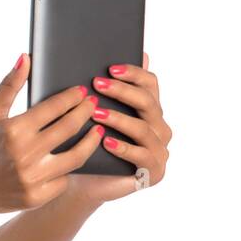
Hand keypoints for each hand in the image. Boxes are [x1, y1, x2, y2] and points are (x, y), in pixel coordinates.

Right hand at [0, 52, 102, 217]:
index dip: (72, 98)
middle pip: (69, 129)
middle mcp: (25, 154)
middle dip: (86, 113)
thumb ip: (9, 85)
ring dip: (91, 141)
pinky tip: (77, 155)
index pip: (53, 108)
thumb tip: (26, 58)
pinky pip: (65, 180)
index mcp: (14, 130)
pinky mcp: (37, 197)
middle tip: (94, 105)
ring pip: (76, 157)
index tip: (82, 92)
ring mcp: (32, 178)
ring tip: (99, 130)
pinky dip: (71, 167)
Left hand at [66, 50, 172, 205]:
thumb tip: (106, 59)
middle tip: (97, 84)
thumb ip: (101, 88)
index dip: (133, 73)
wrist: (81, 181)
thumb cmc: (86, 144)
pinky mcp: (154, 171)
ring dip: (119, 118)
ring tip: (95, 114)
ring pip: (144, 128)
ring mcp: (159, 149)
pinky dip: (124, 148)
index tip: (110, 67)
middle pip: (148, 102)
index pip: (150, 83)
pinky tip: (106, 142)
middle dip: (122, 91)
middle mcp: (158, 127)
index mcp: (148, 109)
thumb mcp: (91, 114)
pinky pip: (143, 156)